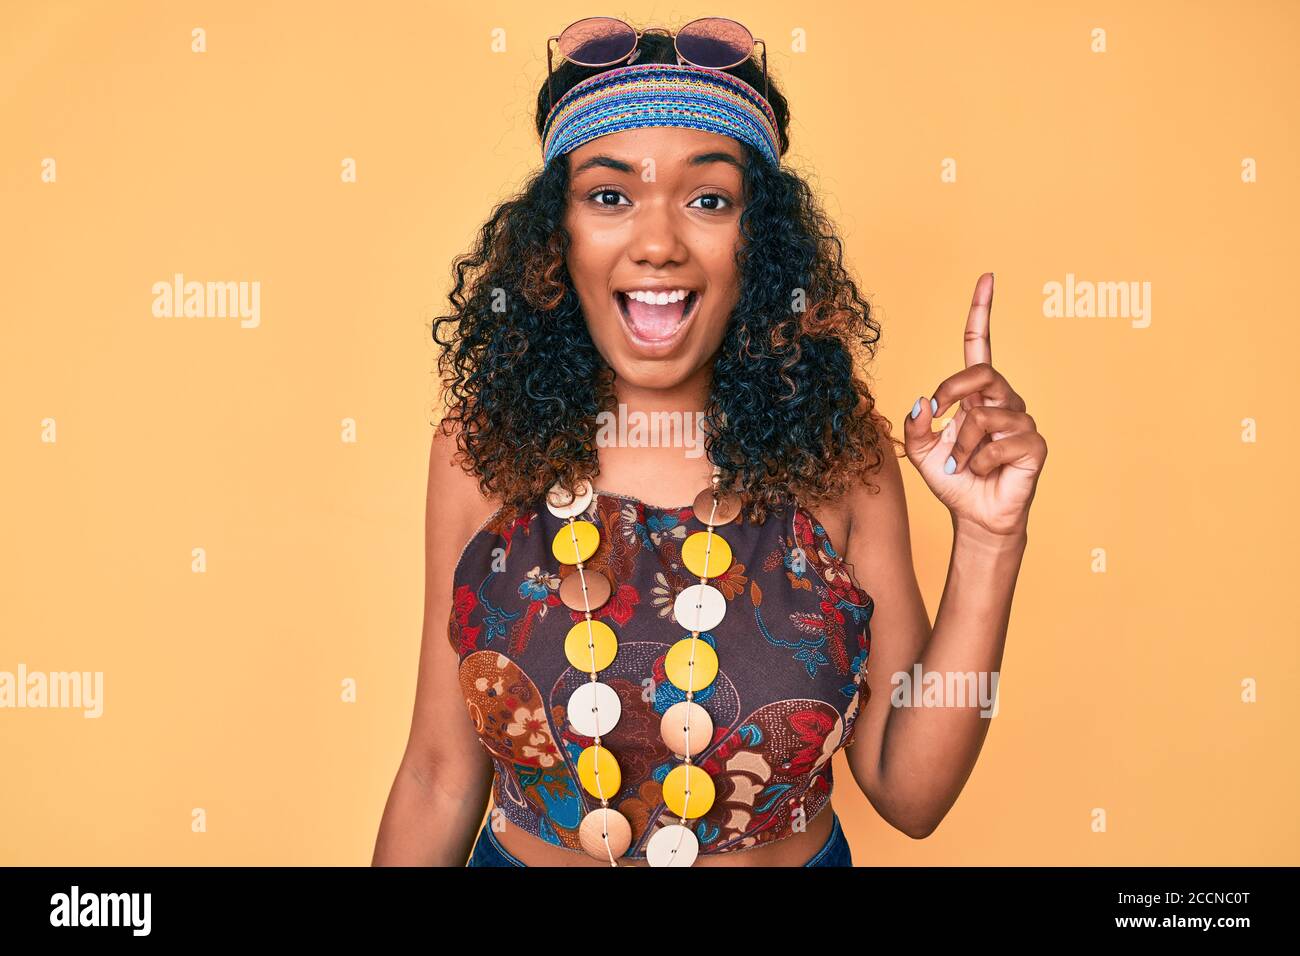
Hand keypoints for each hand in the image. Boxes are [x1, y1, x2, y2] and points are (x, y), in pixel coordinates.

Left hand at [902, 273, 1046, 537]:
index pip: (978, 347)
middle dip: (952, 391)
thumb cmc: (951, 479)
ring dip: (961, 447)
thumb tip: (924, 402)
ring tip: (961, 466)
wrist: (972, 516)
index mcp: (975, 395)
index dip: (981, 313)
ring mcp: (1021, 422)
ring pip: (984, 416)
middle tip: (937, 418)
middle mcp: (1002, 402)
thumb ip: (915, 425)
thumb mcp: (919, 451)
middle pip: (982, 373)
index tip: (986, 279)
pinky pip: (1002, 442)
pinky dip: (980, 461)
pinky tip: (983, 472)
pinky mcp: (1035, 445)